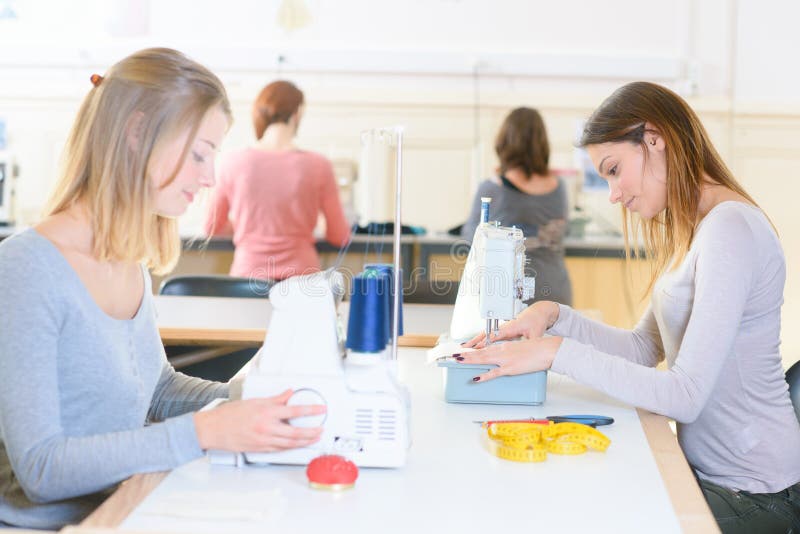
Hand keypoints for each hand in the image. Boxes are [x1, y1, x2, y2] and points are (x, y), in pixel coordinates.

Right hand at [194, 389, 325, 451]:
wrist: (213, 429)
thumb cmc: (230, 415)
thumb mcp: (254, 401)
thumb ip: (275, 399)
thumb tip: (288, 393)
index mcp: (266, 413)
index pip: (294, 411)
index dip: (310, 410)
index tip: (321, 409)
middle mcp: (266, 427)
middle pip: (296, 432)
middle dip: (311, 432)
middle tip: (321, 429)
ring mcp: (263, 440)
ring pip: (290, 443)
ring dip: (304, 442)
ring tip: (314, 438)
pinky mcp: (260, 449)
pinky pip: (280, 449)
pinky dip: (291, 447)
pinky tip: (297, 445)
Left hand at [456, 336, 562, 381]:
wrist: (547, 349)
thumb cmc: (537, 349)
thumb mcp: (521, 349)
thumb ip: (512, 353)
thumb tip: (507, 359)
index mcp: (505, 346)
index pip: (485, 348)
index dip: (474, 350)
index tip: (465, 351)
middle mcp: (502, 351)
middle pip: (480, 353)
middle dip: (466, 355)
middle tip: (454, 356)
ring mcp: (505, 359)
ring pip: (483, 359)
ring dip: (470, 361)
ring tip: (458, 361)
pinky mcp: (511, 368)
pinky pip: (495, 373)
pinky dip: (484, 375)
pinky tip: (476, 378)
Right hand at [461, 301, 559, 348]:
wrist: (539, 311)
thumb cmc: (536, 320)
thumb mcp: (535, 334)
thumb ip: (528, 343)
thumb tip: (525, 351)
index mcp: (510, 327)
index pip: (493, 336)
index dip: (484, 343)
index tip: (476, 348)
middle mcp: (504, 326)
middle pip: (485, 334)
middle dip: (473, 341)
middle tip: (463, 348)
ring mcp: (503, 326)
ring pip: (485, 333)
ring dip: (475, 340)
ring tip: (465, 346)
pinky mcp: (504, 328)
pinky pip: (489, 334)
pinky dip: (481, 338)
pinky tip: (477, 343)